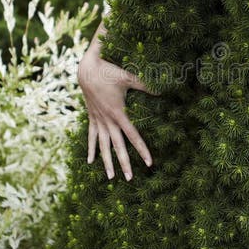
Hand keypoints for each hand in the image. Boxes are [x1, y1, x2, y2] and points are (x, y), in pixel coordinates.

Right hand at [78, 49, 154, 180]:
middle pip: (117, 146)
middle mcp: (108, 121)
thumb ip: (146, 85)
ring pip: (103, 146)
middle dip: (124, 163)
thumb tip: (161, 91)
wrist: (86, 69)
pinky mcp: (92, 118)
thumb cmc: (109, 72)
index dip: (142, 150)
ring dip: (106, 162)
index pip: (133, 136)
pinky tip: (90, 162)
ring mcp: (98, 121)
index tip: (149, 163)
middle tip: (130, 178)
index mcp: (119, 113)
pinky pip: (91, 137)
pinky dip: (91, 149)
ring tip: (110, 177)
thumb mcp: (129, 78)